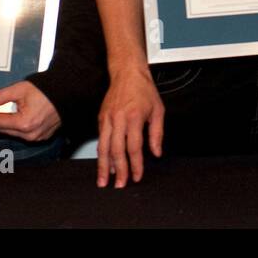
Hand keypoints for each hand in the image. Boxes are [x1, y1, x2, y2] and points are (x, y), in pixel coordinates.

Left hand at [0, 81, 60, 142]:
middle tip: (1, 105)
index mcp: (24, 124)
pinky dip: (22, 125)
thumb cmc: (47, 90)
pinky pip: (26, 133)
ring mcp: (38, 137)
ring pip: (14, 132)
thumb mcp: (19, 90)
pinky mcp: (43, 136)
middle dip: (0, 117)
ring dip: (11, 122)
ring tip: (18, 107)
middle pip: (5, 128)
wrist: (67, 92)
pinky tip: (26, 113)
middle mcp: (31, 134)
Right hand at [97, 65, 163, 187]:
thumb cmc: (144, 90)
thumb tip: (156, 153)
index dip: (135, 164)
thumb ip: (157, 133)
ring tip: (104, 180)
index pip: (134, 147)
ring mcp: (107, 119)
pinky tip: (103, 163)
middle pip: (116, 150)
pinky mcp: (101, 118)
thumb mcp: (158, 110)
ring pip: (103, 147)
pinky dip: (101, 154)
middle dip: (118, 170)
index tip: (136, 176)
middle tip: (120, 184)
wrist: (128, 73)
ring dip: (104, 166)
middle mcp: (118, 119)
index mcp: (134, 117)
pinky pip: (100, 139)